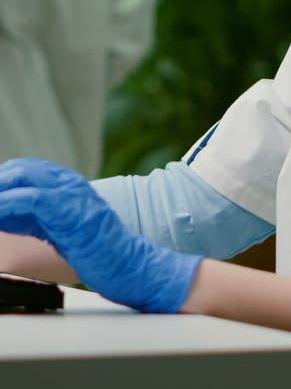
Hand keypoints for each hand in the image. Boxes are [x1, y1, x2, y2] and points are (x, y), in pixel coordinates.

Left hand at [0, 158, 202, 311]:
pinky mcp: (71, 212)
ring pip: (22, 178)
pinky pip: (30, 200)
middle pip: (20, 169)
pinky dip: (7, 205)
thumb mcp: (63, 231)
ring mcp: (72, 195)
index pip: (26, 170)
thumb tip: (5, 217)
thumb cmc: (102, 254)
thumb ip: (35, 220)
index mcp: (69, 185)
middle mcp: (70, 183)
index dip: (3, 182)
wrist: (133, 266)